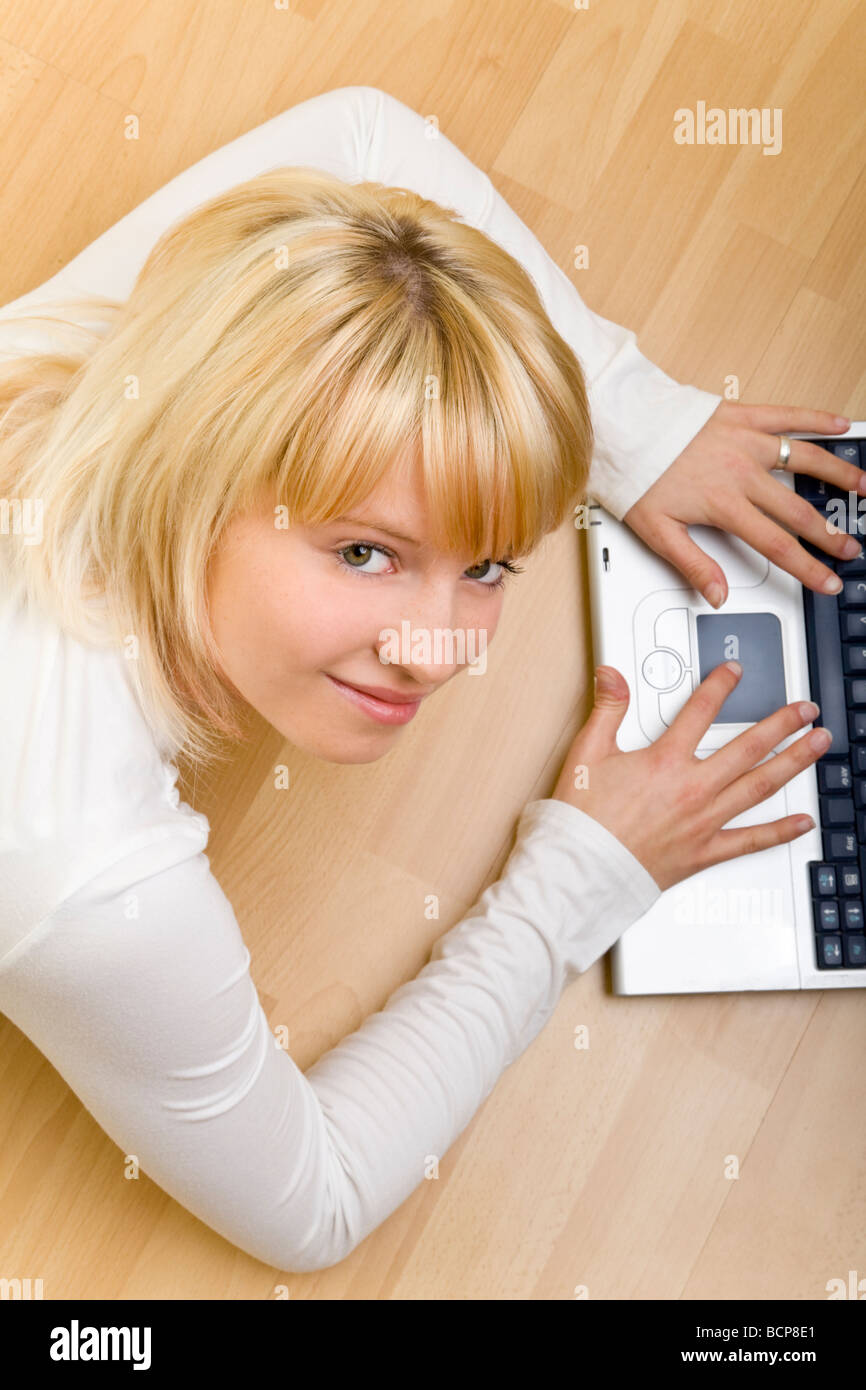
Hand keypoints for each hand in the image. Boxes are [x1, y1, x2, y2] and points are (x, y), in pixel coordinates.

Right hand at [551, 662, 827, 893]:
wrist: (581, 871)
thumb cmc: (583, 820)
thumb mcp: (586, 753)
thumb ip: (607, 710)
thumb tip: (612, 675)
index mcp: (664, 761)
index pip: (701, 711)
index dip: (721, 686)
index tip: (735, 672)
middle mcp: (692, 788)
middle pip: (748, 747)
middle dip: (782, 724)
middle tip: (805, 710)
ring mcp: (703, 821)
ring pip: (759, 786)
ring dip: (793, 762)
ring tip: (817, 745)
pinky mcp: (704, 851)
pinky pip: (751, 841)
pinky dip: (780, 831)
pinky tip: (803, 822)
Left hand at [622, 400, 860, 606]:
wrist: (622, 427)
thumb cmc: (636, 475)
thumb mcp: (656, 531)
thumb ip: (692, 564)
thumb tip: (717, 594)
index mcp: (723, 504)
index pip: (775, 544)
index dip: (806, 567)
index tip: (827, 580)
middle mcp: (740, 472)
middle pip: (797, 509)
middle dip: (829, 532)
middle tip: (850, 547)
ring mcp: (745, 441)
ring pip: (804, 459)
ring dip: (838, 475)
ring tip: (863, 488)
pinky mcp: (742, 415)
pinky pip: (787, 415)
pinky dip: (817, 419)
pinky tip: (841, 424)